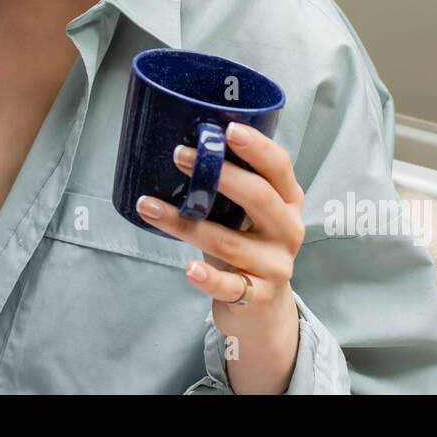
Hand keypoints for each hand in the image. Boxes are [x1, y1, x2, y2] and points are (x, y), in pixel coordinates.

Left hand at [135, 121, 304, 386]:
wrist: (262, 307)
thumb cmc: (246, 245)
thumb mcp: (247, 214)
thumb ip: (229, 188)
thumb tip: (185, 148)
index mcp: (288, 201)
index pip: (279, 167)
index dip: (257, 146)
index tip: (227, 129)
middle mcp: (288, 230)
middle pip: (259, 198)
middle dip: (220, 175)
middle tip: (179, 155)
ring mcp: (276, 265)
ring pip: (229, 242)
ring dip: (185, 224)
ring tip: (148, 207)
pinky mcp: (259, 296)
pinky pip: (232, 287)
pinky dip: (209, 279)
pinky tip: (189, 269)